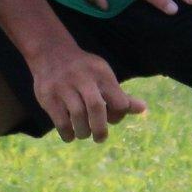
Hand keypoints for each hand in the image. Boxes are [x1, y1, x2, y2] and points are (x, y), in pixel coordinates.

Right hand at [30, 42, 145, 143]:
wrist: (51, 53)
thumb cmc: (84, 71)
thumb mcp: (104, 76)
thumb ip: (120, 95)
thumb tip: (142, 109)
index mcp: (101, 73)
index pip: (119, 101)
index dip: (118, 115)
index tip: (112, 118)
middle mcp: (83, 78)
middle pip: (96, 107)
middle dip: (100, 128)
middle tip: (100, 138)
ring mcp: (63, 87)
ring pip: (77, 115)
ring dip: (83, 132)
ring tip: (84, 133)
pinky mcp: (48, 96)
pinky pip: (61, 121)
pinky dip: (68, 133)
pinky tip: (70, 134)